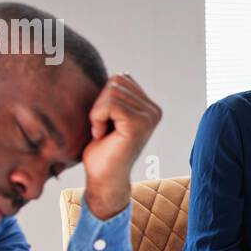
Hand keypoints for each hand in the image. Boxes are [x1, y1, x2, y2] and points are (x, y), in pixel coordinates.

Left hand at [82, 73, 162, 219]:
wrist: (103, 178)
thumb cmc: (102, 149)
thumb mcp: (111, 114)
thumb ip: (119, 94)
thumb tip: (122, 73)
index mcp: (150, 106)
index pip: (121, 78)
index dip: (104, 98)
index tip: (106, 122)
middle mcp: (154, 110)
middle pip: (116, 81)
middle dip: (100, 104)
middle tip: (103, 128)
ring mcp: (149, 117)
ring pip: (111, 92)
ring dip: (97, 113)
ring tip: (104, 132)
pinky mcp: (139, 124)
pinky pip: (109, 104)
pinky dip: (97, 119)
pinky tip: (102, 135)